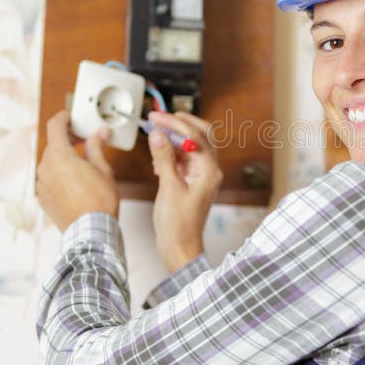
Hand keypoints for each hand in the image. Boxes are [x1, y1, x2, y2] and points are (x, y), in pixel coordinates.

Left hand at [36, 111, 118, 231]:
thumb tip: (99, 134)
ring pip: (51, 162)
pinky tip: (77, 181)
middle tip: (85, 140)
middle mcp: (45, 168)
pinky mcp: (43, 197)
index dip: (63, 118)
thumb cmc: (99, 201)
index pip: (55, 126)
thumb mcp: (103, 169)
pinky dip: (61, 174)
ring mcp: (42, 183)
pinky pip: (50, 178)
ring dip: (65, 158)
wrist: (91, 230)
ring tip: (84, 163)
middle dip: (68, 139)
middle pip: (53, 144)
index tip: (71, 117)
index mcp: (59, 156)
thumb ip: (97, 147)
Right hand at [147, 111, 222, 272]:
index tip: (156, 117)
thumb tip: (159, 134)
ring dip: (173, 138)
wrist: (180, 247)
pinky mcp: (192, 181)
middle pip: (199, 136)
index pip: (196, 136)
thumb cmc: (178, 224)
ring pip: (191, 147)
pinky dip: (171, 153)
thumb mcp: (169, 187)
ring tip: (154, 134)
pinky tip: (157, 158)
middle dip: (179, 125)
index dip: (175, 123)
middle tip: (158, 118)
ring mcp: (201, 175)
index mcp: (209, 170)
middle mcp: (209, 170)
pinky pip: (184, 159)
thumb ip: (164, 158)